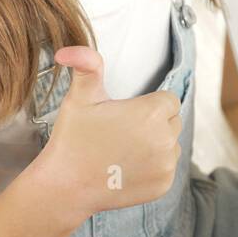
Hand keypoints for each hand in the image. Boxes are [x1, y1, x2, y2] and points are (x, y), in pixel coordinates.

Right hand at [38, 46, 182, 221]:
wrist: (65, 187)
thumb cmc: (72, 139)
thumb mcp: (80, 98)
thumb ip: (86, 66)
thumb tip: (68, 50)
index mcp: (152, 113)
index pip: (169, 100)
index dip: (148, 105)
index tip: (126, 116)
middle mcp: (166, 139)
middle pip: (172, 121)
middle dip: (154, 124)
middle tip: (122, 133)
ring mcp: (166, 165)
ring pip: (171, 145)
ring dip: (155, 145)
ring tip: (123, 151)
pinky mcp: (164, 185)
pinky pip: (167, 168)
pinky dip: (153, 168)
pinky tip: (127, 169)